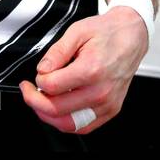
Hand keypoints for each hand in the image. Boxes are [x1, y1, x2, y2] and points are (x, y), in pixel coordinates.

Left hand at [20, 6, 147, 134]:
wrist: (131, 36)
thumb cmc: (107, 33)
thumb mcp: (77, 31)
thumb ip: (57, 52)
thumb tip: (42, 69)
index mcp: (91, 69)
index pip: (53, 86)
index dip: (38, 80)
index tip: (38, 74)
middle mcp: (101, 91)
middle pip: (57, 109)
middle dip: (34, 100)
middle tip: (28, 90)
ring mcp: (107, 104)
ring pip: (69, 123)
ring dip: (48, 115)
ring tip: (40, 101)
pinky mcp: (111, 110)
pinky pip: (84, 127)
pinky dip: (66, 122)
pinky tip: (58, 109)